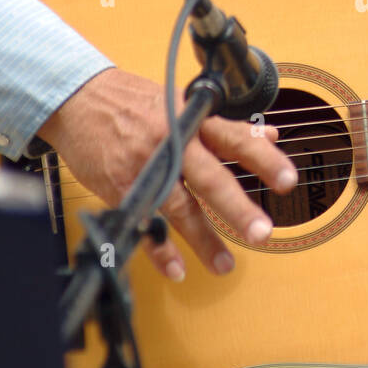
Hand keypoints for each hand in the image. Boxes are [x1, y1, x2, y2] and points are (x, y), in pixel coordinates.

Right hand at [38, 67, 296, 280]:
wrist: (79, 99)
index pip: (236, 140)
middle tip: (262, 232)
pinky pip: (143, 222)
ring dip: (203, 240)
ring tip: (224, 265)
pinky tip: (176, 268)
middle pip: (210, 178)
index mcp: (193, 121)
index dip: (264, 160)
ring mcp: (146, 168)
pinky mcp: (120, 187)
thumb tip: (269, 135)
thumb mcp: (183, 103)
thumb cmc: (135, 102)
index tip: (288, 180)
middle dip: (237, 207)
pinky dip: (159, 249)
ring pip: (178, 208)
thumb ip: (226, 126)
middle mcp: (173, 144)